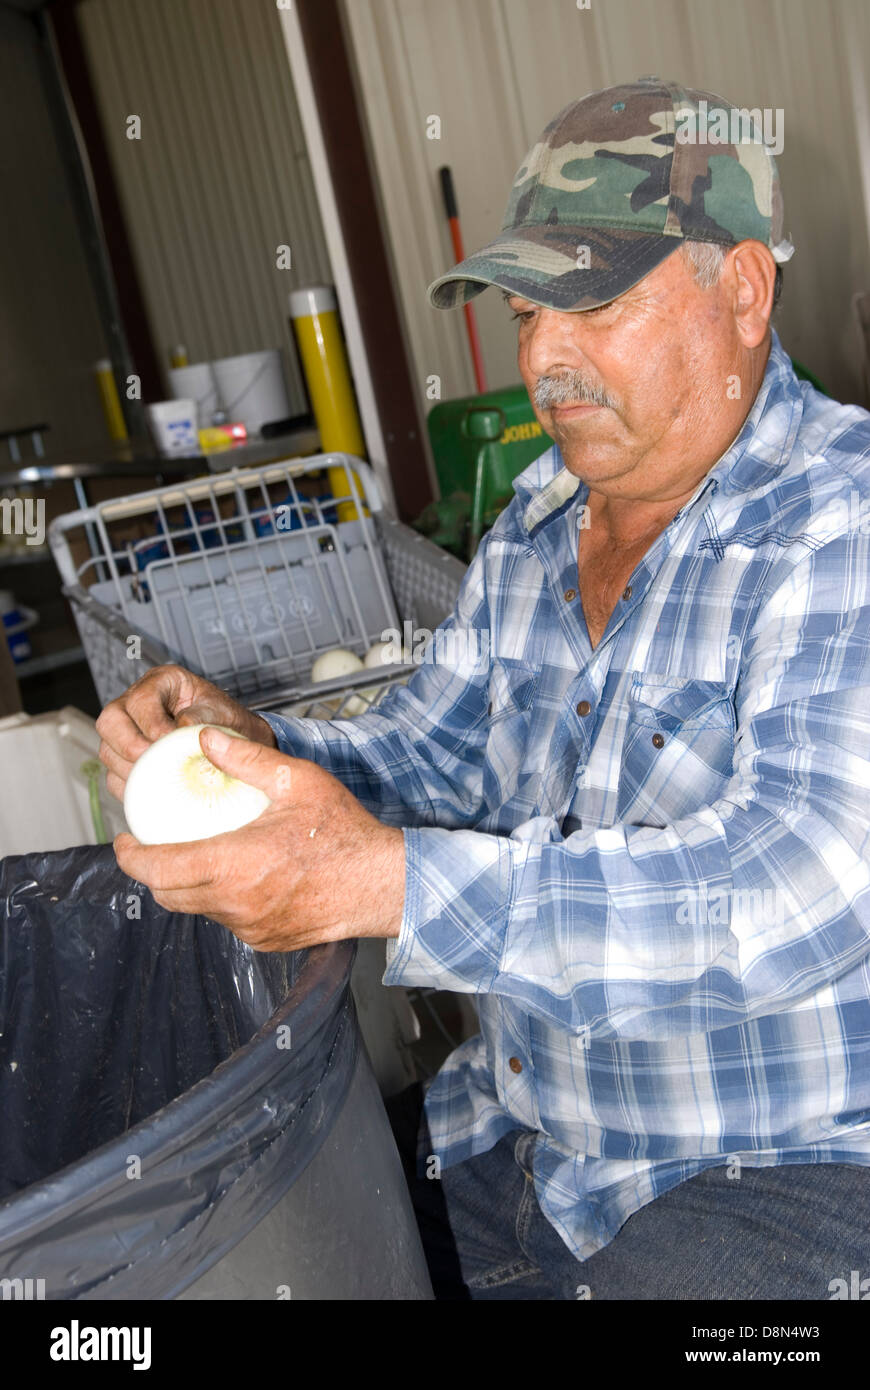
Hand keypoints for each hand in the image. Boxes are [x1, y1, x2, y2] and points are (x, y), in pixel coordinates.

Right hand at [96, 663, 276, 801]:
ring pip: (107, 751)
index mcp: (161, 682)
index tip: (170, 742)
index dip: (152, 724)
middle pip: (110, 721)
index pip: (141, 699)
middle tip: (156, 762)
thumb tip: (184, 726)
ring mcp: (126, 732)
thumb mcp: (221, 712)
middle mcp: (136, 704)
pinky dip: (132, 787)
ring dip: (131, 769)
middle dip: (130, 746)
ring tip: (160, 778)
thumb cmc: (225, 722)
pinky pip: (114, 777)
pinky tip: (155, 791)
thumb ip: (204, 717)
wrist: (233, 743)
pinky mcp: (126, 760)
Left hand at [113, 727, 405, 949]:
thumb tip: (204, 739)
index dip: (131, 857)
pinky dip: (221, 900)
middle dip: (152, 872)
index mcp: (234, 864)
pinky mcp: (264, 941)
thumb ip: (246, 758)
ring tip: (197, 855)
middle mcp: (235, 903)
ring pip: (197, 908)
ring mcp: (249, 928)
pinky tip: (238, 876)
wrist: (382, 883)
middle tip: (153, 846)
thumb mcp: (296, 781)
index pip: (157, 870)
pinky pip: (226, 920)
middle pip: (168, 895)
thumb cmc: (344, 832)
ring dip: (188, 885)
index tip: (125, 841)